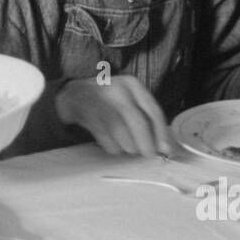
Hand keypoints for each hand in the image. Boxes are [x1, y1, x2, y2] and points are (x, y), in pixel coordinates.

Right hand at [56, 75, 171, 157]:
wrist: (74, 95)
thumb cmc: (109, 101)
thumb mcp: (129, 99)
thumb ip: (146, 118)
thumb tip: (164, 146)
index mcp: (132, 84)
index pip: (152, 110)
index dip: (161, 132)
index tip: (164, 149)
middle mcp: (117, 89)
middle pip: (138, 123)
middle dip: (145, 144)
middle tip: (147, 155)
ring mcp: (101, 102)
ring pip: (123, 135)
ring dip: (128, 147)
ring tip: (125, 144)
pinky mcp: (88, 116)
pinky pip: (108, 141)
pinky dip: (113, 147)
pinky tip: (110, 142)